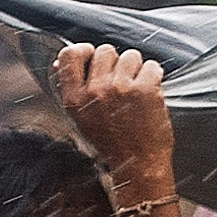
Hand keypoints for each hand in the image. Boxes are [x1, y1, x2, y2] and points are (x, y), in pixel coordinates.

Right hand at [54, 45, 175, 178]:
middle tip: (122, 83)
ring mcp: (121, 89)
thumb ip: (73, 89)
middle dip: (115, 63)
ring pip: (130, 55)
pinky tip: (151, 93)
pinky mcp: (146, 90)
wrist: (138, 167)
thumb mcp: (81, 119)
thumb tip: (62, 62)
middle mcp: (96, 92)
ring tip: (137, 90)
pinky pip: (151, 66)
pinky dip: (154, 76)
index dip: (84, 50)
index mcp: (75, 99)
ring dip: (136, 69)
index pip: (70, 55)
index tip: (93, 55)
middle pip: (105, 51)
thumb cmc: (112, 144)